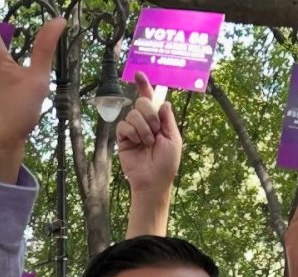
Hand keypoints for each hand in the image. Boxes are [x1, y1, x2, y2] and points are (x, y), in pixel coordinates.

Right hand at [117, 71, 180, 194]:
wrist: (153, 181)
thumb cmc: (166, 164)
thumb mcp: (173, 139)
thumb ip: (168, 119)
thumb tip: (162, 102)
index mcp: (158, 121)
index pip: (150, 99)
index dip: (144, 86)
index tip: (139, 74)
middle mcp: (144, 122)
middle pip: (142, 102)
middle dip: (149, 113)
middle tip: (155, 129)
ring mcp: (133, 130)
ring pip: (133, 113)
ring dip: (143, 128)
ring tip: (148, 143)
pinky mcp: (123, 138)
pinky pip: (124, 125)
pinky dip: (133, 133)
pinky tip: (137, 143)